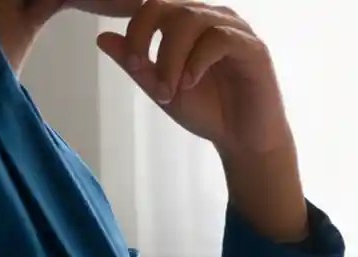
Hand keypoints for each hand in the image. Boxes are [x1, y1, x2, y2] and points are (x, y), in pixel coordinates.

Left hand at [94, 0, 291, 157]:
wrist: (245, 142)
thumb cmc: (209, 113)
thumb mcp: (162, 88)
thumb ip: (137, 65)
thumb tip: (102, 37)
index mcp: (192, 23)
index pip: (155, 5)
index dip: (136, 28)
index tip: (131, 62)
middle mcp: (214, 19)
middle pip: (170, 7)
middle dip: (149, 40)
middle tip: (144, 73)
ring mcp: (236, 30)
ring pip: (192, 19)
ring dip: (172, 55)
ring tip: (171, 88)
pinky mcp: (254, 49)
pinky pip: (220, 38)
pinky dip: (198, 60)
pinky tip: (191, 82)